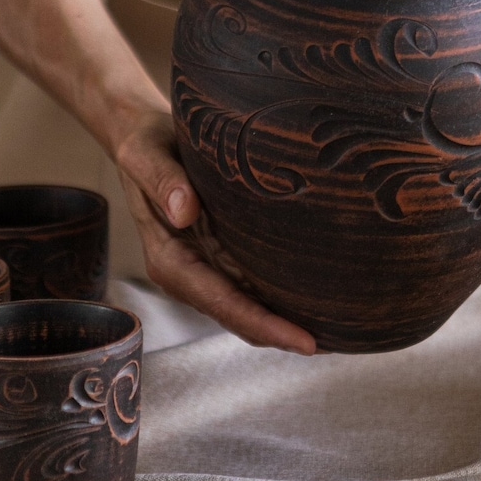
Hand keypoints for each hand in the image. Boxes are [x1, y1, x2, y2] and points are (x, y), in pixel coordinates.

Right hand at [114, 108, 317, 353]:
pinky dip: (279, 297)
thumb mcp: (147, 155)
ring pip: (248, 306)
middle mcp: (188, 273)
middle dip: (282, 335)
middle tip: (335, 344)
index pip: (222, 303)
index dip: (263, 325)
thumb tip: (185, 212)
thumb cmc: (145, 143)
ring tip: (337, 331)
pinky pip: (251, 284)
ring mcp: (205, 267)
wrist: (143, 137)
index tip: (303, 341)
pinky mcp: (218, 254)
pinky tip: (313, 299)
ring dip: (285, 321)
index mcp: (169, 259)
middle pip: (240, 316)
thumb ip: (163, 182)